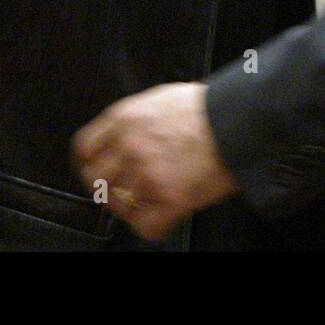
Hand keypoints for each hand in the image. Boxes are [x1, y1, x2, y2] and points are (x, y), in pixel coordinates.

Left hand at [72, 82, 238, 240]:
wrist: (241, 120)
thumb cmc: (208, 107)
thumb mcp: (161, 98)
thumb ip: (134, 119)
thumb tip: (119, 139)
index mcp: (125, 117)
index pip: (84, 148)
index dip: (87, 163)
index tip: (94, 169)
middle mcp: (131, 146)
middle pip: (95, 180)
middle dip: (106, 187)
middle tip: (122, 189)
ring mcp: (149, 174)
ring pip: (119, 205)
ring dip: (131, 206)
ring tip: (149, 200)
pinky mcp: (170, 198)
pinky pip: (145, 226)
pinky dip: (152, 226)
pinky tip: (162, 215)